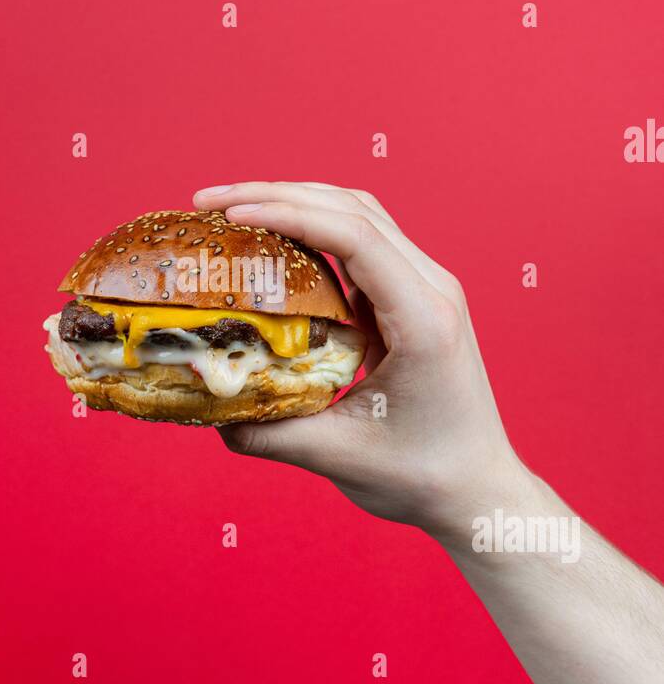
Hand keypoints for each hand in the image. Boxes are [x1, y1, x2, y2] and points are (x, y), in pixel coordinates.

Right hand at [192, 180, 532, 536]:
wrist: (477, 488)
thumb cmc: (423, 476)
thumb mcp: (340, 458)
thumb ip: (270, 433)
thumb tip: (206, 412)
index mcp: (423, 319)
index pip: (355, 237)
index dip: (289, 214)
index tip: (231, 217)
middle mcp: (432, 289)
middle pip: (352, 209)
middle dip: (276, 195)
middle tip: (209, 203)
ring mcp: (426, 288)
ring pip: (358, 215)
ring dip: (295, 203)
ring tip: (231, 212)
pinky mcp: (412, 298)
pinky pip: (361, 244)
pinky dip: (312, 230)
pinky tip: (269, 242)